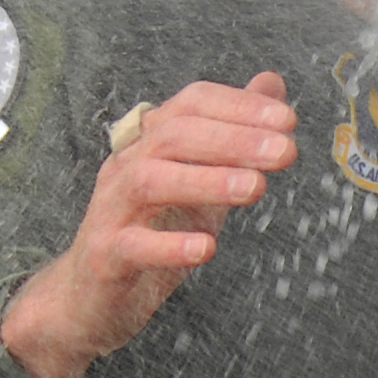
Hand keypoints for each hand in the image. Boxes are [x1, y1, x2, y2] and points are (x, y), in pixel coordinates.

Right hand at [1, 74, 296, 377]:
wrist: (90, 293)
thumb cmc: (151, 228)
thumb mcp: (202, 176)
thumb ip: (236, 134)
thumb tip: (272, 83)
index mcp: (151, 143)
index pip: (190, 105)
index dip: (238, 106)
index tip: (287, 120)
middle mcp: (128, 167)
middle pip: (174, 137)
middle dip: (234, 139)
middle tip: (285, 151)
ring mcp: (113, 211)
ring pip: (150, 182)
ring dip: (207, 181)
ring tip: (255, 187)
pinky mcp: (107, 257)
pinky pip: (132, 246)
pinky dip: (169, 246)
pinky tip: (206, 247)